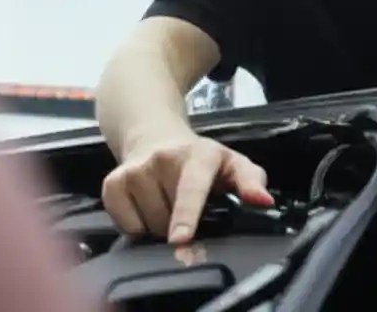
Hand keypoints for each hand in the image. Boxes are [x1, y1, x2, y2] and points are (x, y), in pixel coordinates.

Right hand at [101, 133, 273, 243]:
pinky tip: (146, 207)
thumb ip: (252, 181)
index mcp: (199, 154)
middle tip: (189, 214)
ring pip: (149, 225)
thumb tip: (264, 201)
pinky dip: (137, 226)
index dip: (187, 213)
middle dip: (181, 228)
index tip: (181, 239)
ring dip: (160, 226)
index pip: (192, 186)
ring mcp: (135, 169)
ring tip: (167, 205)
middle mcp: (163, 157)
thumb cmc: (201, 161)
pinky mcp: (112, 182)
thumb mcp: (232, 165)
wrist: (154, 137)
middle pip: (170, 219)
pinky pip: (127, 226)